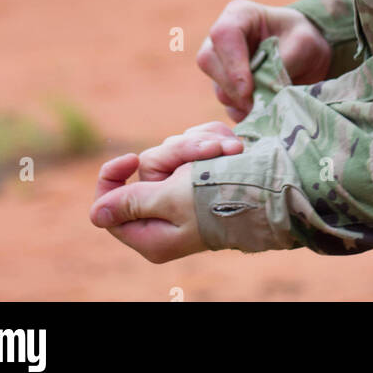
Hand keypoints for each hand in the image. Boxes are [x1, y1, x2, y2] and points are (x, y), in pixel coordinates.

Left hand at [89, 123, 241, 261]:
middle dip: (177, 152)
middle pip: (148, 167)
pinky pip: (195, 143)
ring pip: (174, 150)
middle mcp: (167, 213)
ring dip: (201, 143)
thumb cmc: (223, 199)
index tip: (132, 158)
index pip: (109, 204)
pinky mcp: (207, 173)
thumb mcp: (172, 199)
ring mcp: (188, 191)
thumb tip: (95, 214)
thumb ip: (132, 201)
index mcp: (152, 232)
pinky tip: (234, 146)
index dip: (113, 177)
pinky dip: (214, 140)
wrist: (277, 187)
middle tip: (207, 153)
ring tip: (230, 149)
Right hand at [197, 0, 331, 121]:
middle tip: (261, 103)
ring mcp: (220, 63)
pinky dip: (246, 113)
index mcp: (240, 14)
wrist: (306, 55)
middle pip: (209, 62)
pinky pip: (227, 106)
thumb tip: (263, 92)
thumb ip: (282, 62)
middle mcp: (222, 38)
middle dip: (235, 87)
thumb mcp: (302, 43)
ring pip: (218, 87)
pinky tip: (266, 111)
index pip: (223, 34)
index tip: (249, 89)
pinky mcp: (225, 87)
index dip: (232, 63)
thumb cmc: (303, 39)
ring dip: (243, 103)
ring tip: (272, 105)